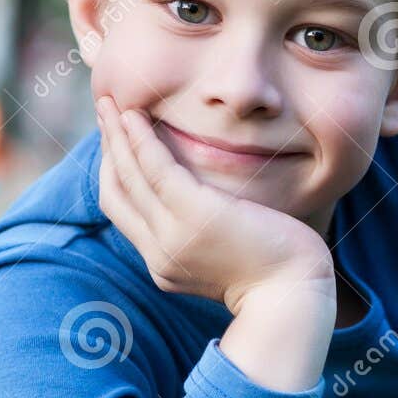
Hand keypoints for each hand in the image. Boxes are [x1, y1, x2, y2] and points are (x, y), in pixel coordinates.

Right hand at [95, 95, 333, 314]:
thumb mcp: (226, 254)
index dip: (114, 171)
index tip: (114, 140)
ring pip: (129, 178)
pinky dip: (141, 141)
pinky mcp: (194, 216)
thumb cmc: (277, 272)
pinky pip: (156, 170)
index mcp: (164, 263)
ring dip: (115, 136)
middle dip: (107, 149)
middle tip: (103, 112)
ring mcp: (173, 236)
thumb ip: (203, 232)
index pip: (125, 212)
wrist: (294, 295)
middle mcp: (159, 253)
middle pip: (116, 193)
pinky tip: (135, 116)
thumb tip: (205, 204)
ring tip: (108, 103)